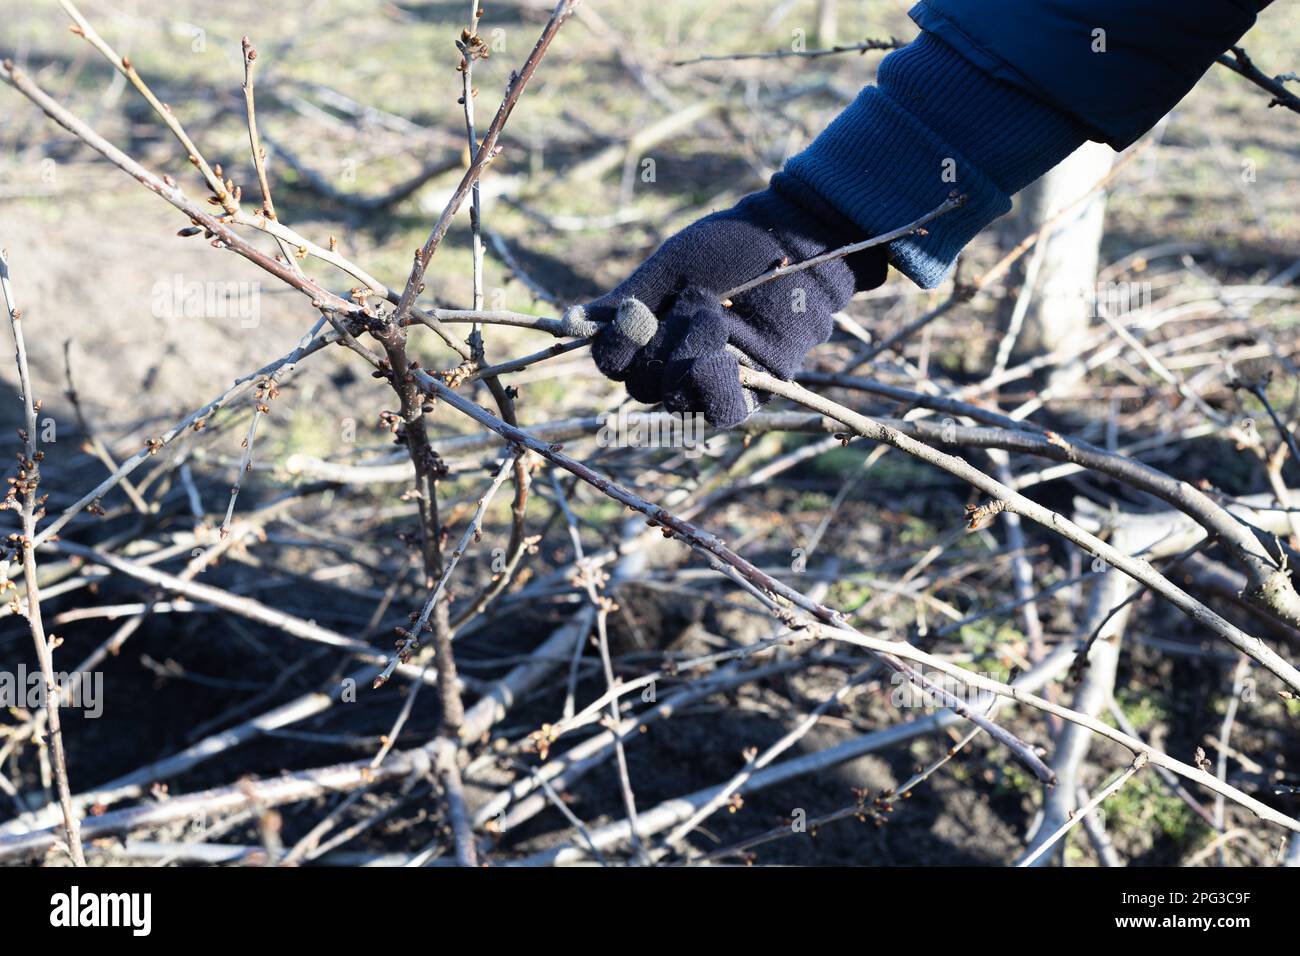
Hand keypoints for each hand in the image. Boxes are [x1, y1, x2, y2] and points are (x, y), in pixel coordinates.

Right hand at [563, 177, 887, 427]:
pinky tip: (721, 356)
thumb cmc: (730, 246)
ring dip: (687, 353)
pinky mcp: (750, 389)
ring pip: (673, 397)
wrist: (790, 241)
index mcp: (650, 334)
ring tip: (714, 314)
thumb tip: (572, 324)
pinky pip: (720, 411)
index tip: (637, 311)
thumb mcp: (670, 266)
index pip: (611, 364)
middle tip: (695, 301)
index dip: (616, 346)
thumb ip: (624, 298)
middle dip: (659, 342)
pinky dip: (714, 388)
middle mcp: (673, 362)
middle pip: (638, 384)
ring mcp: (710, 380)